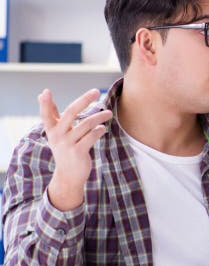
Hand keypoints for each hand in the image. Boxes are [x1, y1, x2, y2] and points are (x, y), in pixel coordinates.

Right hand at [39, 88, 112, 210]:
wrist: (69, 175)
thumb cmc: (64, 148)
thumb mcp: (56, 132)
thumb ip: (52, 114)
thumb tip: (42, 93)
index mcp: (51, 129)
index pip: (46, 114)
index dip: (45, 103)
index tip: (46, 92)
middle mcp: (57, 135)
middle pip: (71, 112)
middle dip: (84, 100)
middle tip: (97, 90)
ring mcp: (68, 144)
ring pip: (87, 124)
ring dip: (100, 116)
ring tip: (109, 113)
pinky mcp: (78, 152)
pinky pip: (92, 136)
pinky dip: (100, 130)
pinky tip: (103, 128)